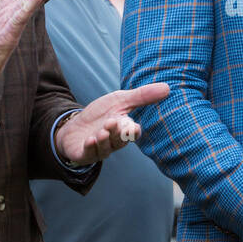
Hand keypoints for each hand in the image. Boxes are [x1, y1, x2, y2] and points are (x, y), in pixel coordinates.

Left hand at [53, 81, 169, 164]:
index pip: (132, 132)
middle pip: (119, 141)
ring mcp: (100, 149)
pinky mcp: (85, 154)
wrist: (75, 125)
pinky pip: (89, 154)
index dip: (132, 131)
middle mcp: (114, 141)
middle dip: (116, 133)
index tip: (133, 127)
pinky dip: (90, 148)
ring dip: (104, 140)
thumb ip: (141, 96)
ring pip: (105, 148)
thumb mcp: (119, 100)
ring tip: (102, 131)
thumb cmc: (100, 114)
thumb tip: (168, 88)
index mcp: (124, 129)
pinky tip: (90, 140)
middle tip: (112, 122)